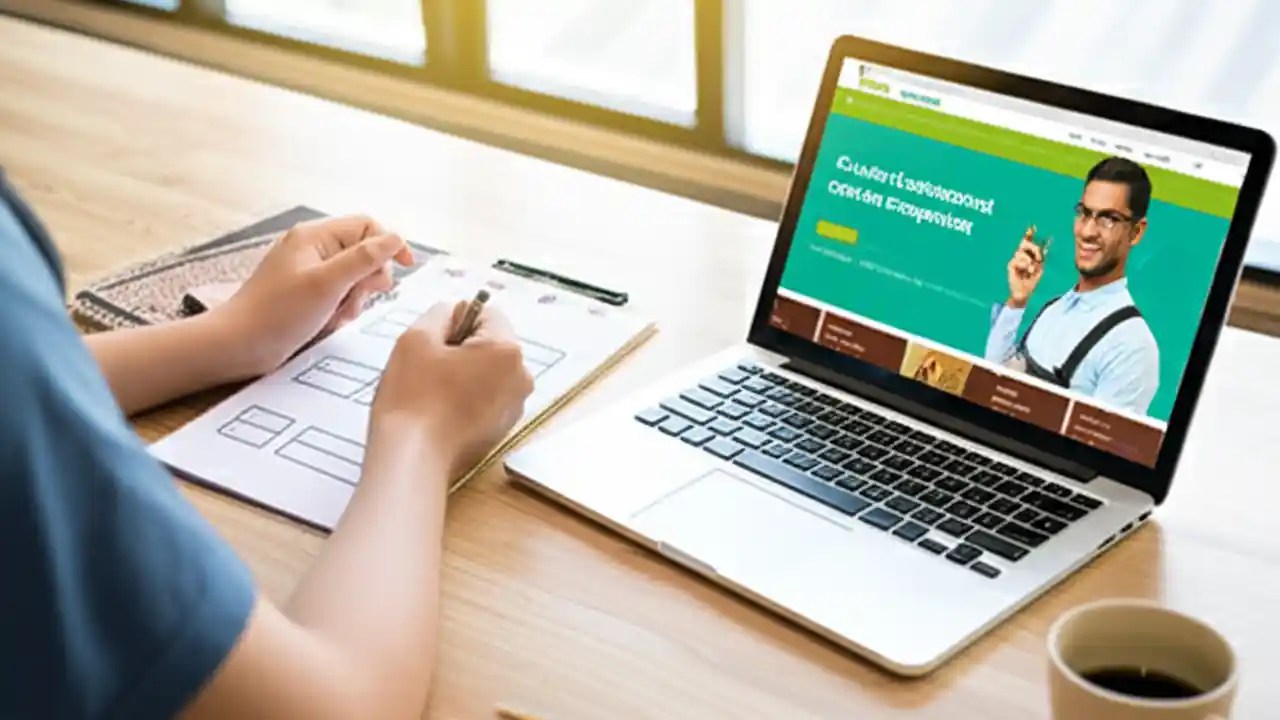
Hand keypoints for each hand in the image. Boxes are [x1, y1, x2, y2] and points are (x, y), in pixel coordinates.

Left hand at [213, 215, 414, 376]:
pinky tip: (328, 322)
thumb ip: (364, 259)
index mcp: (314, 236)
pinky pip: (339, 295)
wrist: (239, 345)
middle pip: (363, 253)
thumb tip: (395, 238)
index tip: (406, 268)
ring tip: (338, 315)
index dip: (389, 244)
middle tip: (357, 298)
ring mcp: (309, 272)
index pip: (367, 227)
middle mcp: (312, 249)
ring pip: (354, 278)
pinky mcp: (306, 294)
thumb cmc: (278, 313)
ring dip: (355, 298)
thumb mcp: (328, 284)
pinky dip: (341, 309)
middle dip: (368, 278)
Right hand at [370, 302, 533, 480]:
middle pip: (490, 343)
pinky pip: (485, 398)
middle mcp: (521, 378)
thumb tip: (453, 311)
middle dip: (461, 348)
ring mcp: (514, 407)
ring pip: (486, 371)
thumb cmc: (412, 399)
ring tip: (433, 392)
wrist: (412, 460)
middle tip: (429, 368)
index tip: (434, 344)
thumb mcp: (416, 338)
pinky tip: (440, 411)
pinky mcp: (501, 429)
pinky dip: (465, 397)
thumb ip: (439, 313)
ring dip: (462, 373)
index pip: (486, 313)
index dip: (455, 321)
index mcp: (507, 351)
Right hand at [1006, 233, 1044, 308]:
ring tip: (1032, 269)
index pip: (1028, 241)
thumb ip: (1042, 255)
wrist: (1024, 292)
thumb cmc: (1033, 280)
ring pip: (1022, 252)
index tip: (1032, 226)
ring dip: (1029, 260)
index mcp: (1029, 254)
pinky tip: (1026, 271)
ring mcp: (1015, 259)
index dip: (1029, 233)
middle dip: (1034, 248)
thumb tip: (1048, 241)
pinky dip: (1024, 265)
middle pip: (1025, 243)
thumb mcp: (1040, 266)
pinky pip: (1018, 259)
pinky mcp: (1011, 265)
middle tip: (1039, 258)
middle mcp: (1021, 255)